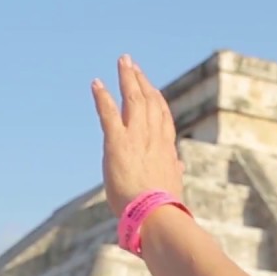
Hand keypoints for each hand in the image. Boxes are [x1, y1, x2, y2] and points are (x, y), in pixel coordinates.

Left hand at [91, 55, 184, 216]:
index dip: (156, 99)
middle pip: (150, 100)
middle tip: (132, 64)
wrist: (156, 214)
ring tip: (123, 62)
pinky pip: (109, 113)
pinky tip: (96, 83)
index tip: (150, 87)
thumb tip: (179, 165)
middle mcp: (154, 137)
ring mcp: (137, 137)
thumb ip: (174, 170)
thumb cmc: (164, 206)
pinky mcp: (117, 142)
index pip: (163, 117)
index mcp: (167, 148)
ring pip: (133, 99)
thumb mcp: (172, 184)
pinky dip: (102, 97)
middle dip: (141, 80)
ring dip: (127, 78)